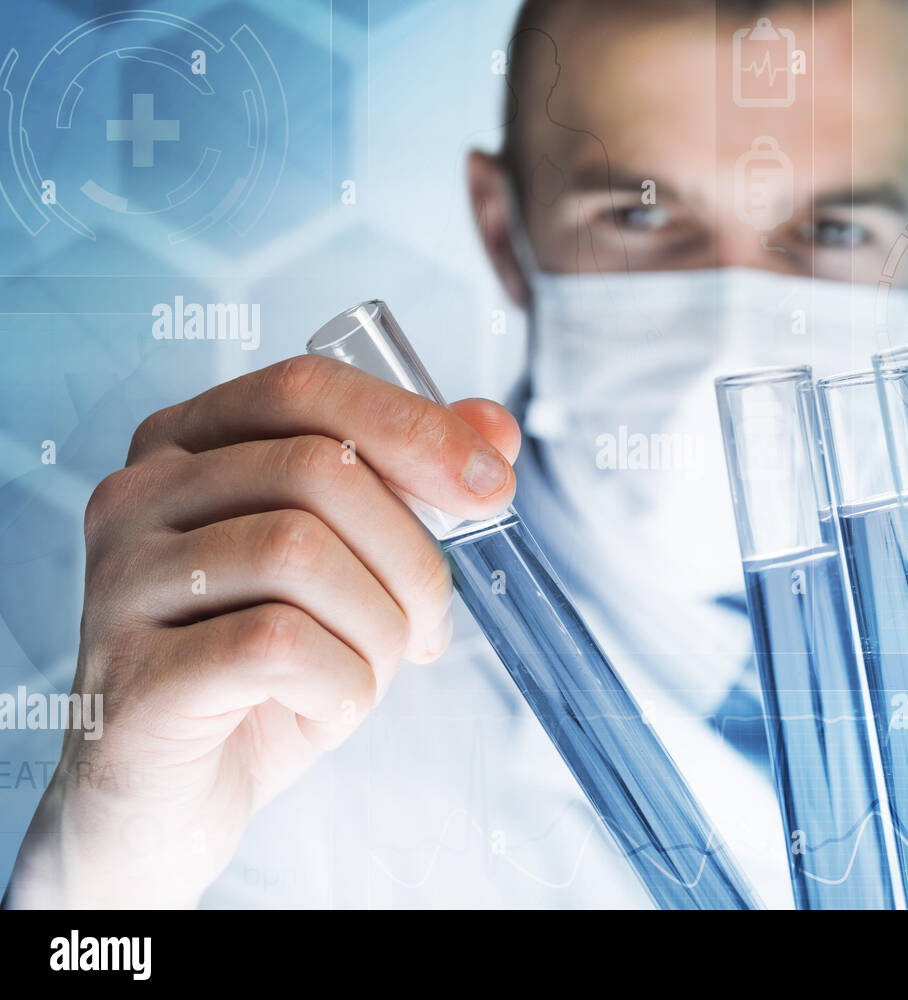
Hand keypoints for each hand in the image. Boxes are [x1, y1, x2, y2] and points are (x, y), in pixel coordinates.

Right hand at [5, 355, 519, 907]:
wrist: (166, 802)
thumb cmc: (260, 672)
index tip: (492, 487)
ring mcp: (120, 583)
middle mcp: (137, 497)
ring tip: (367, 671)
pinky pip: (277, 644)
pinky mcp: (133, 675)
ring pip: (301, 552)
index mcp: (185, 446)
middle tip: (429, 625)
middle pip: (319, 469)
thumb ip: (410, 487)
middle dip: (412, 555)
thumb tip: (496, 427)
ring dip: (379, 628)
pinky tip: (323, 707)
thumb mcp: (349, 570)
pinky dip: (341, 684)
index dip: (414, 427)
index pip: (306, 387)